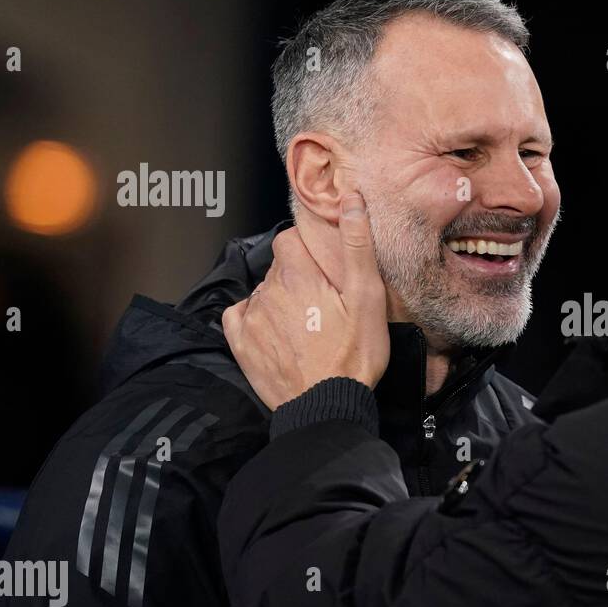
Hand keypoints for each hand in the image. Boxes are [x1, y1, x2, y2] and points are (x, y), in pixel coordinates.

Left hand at [222, 193, 389, 408]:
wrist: (327, 406)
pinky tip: (277, 332)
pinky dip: (254, 318)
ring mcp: (251, 317)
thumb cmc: (354, 355)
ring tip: (306, 325)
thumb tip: (351, 199)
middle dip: (297, 278)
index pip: (289, 239)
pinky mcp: (242, 343)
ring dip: (280, 300)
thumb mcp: (367, 298)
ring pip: (263, 292)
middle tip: (323, 304)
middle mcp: (268, 290)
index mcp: (298, 274)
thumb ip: (357, 245)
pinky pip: (240, 315)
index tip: (324, 270)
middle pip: (278, 268)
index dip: (307, 251)